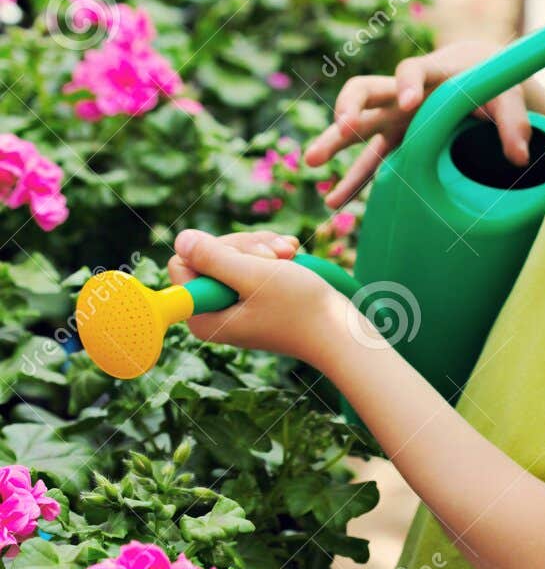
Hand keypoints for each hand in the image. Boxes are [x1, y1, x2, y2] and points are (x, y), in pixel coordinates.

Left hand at [167, 228, 335, 364]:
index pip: (183, 262)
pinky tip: (291, 254)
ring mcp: (233, 305)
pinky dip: (271, 255)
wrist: (339, 330)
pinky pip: (250, 264)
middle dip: (244, 248)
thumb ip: (213, 257)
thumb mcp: (254, 275)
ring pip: (232, 254)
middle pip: (208, 255)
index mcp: (203, 315)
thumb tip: (181, 239)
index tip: (248, 260)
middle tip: (279, 254)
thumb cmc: (300, 307)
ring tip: (290, 254)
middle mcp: (213, 312)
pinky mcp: (252, 299)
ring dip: (262, 248)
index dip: (215, 250)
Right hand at [304, 38, 531, 209]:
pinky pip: (368, 161)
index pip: (411, 70)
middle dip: (349, 109)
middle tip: (341, 129)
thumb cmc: (494, 82)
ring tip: (312, 164)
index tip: (409, 102)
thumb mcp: (508, 95)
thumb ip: (514, 123)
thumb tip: (519, 158)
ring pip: (357, 127)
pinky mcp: (394, 139)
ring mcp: (393, 117)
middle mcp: (403, 92)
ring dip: (334, 143)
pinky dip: (352, 181)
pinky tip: (334, 203)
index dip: (407, 83)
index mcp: (431, 73)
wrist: (476, 74)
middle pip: (365, 92)